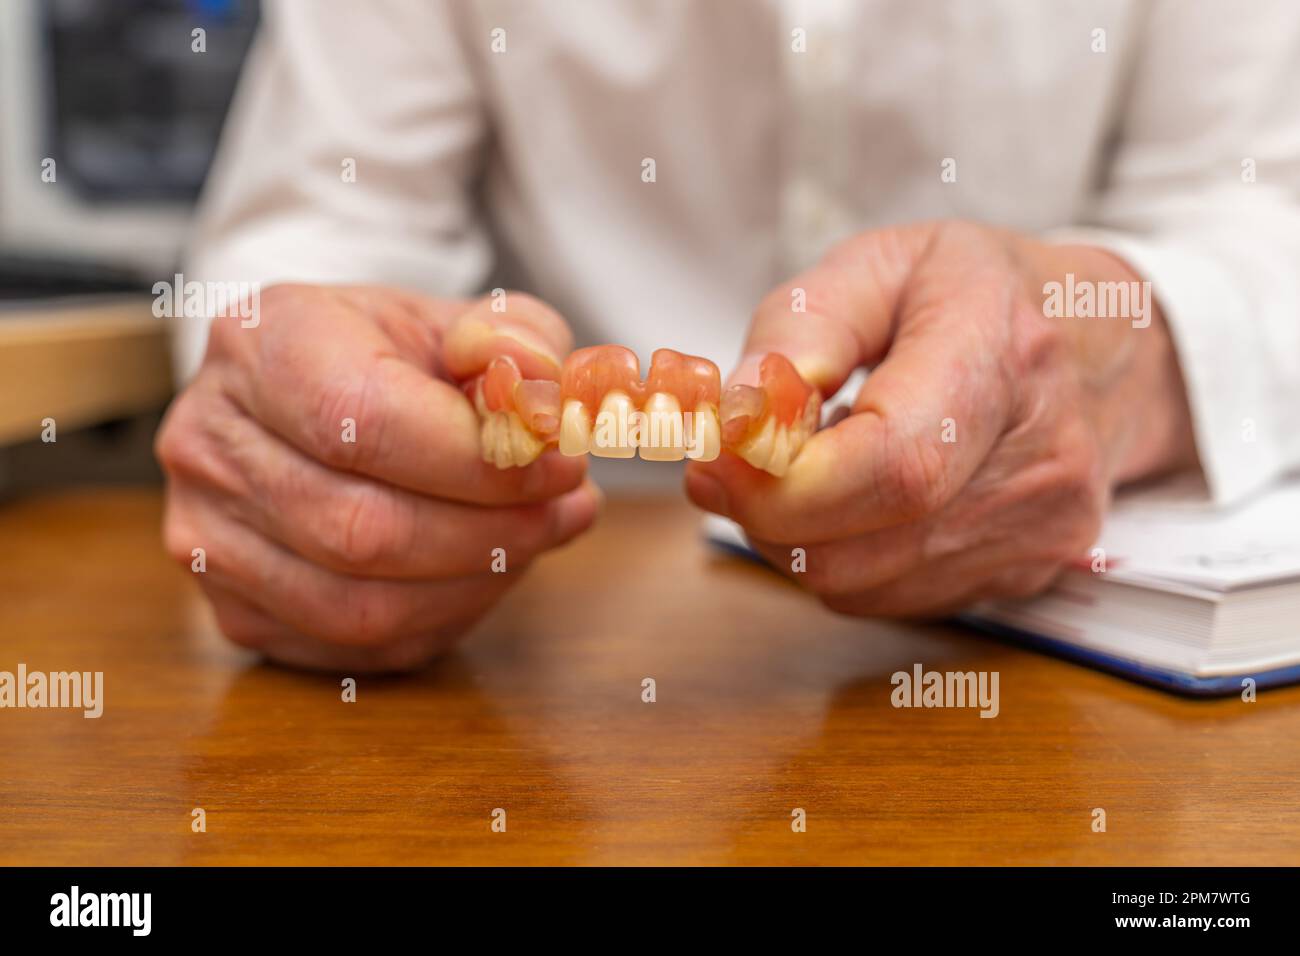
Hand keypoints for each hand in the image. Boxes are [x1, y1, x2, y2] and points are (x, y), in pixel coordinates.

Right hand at [156, 285, 599, 670]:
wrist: (306, 398)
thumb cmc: (390, 358)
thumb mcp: (459, 322)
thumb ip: (517, 344)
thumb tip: (544, 405)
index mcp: (260, 341)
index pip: (364, 420)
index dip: (477, 460)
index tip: (561, 463)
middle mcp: (210, 442)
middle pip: (363, 528)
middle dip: (492, 531)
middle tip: (568, 508)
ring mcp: (207, 537)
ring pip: (361, 606)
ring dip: (477, 582)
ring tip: (538, 535)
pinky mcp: (233, 610)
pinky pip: (357, 648)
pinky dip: (442, 618)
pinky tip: (483, 572)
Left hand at [686, 220, 1197, 615]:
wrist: (1108, 346)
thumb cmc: (984, 294)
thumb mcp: (883, 264)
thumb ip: (803, 330)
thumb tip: (739, 414)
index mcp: (1004, 353)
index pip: (895, 466)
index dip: (785, 484)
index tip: (717, 460)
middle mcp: (1040, 460)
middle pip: (864, 545)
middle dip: (765, 513)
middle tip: (729, 461)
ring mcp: (1041, 530)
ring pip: (861, 585)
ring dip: (797, 537)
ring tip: (806, 465)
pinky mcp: (1028, 575)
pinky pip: (889, 599)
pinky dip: (842, 556)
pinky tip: (853, 498)